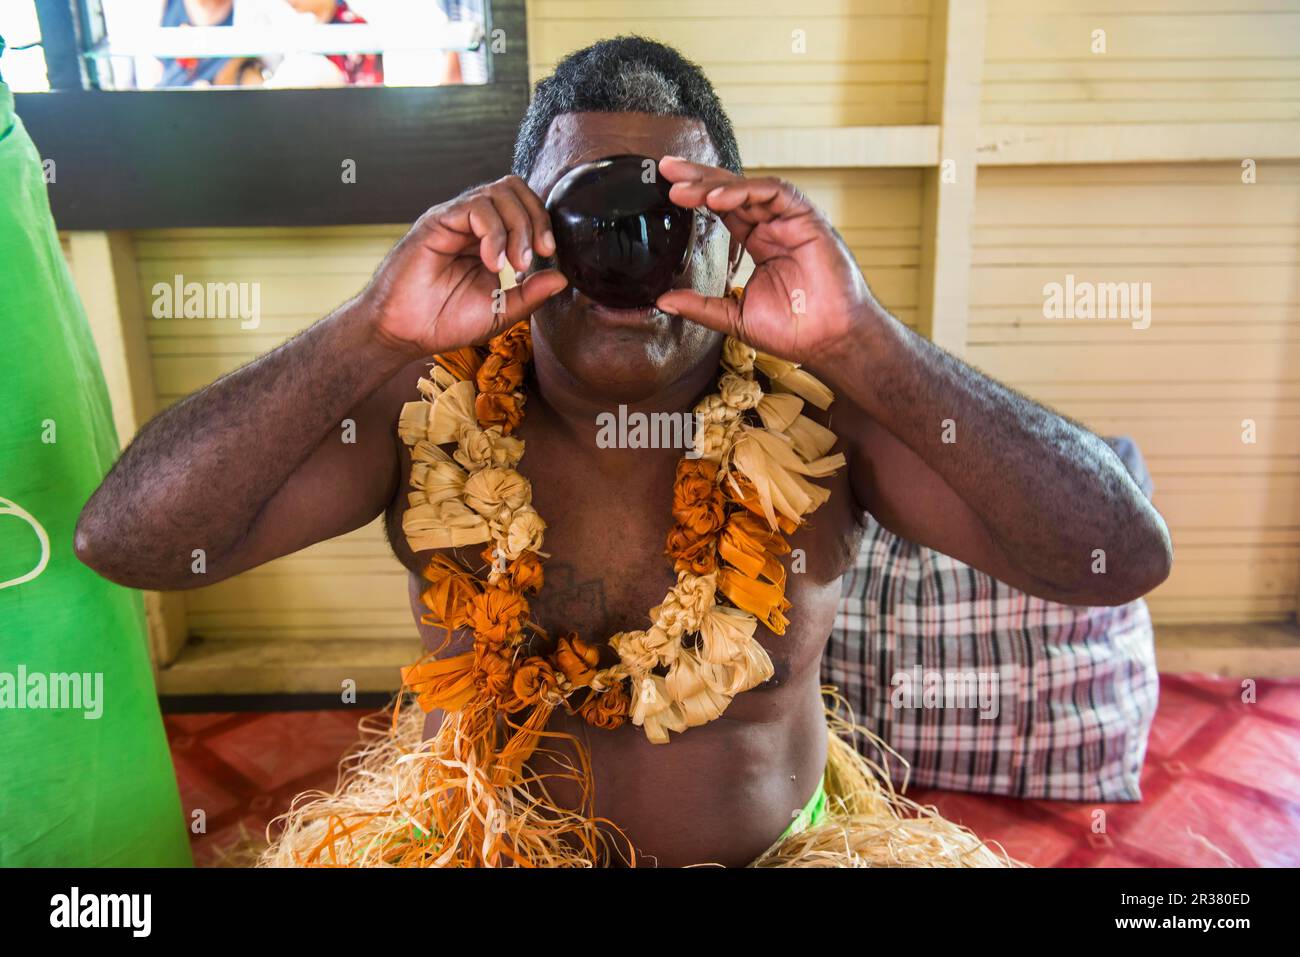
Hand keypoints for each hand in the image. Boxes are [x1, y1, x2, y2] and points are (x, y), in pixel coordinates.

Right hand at [359, 175, 567, 355]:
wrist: (405, 332)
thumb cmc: (445, 322)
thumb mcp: (501, 311)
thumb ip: (531, 294)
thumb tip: (562, 277)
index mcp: (487, 238)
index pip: (522, 205)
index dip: (542, 222)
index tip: (548, 254)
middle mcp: (471, 224)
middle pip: (514, 189)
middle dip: (535, 219)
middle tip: (537, 255)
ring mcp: (454, 219)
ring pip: (498, 193)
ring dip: (516, 227)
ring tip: (512, 265)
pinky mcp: (437, 222)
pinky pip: (475, 206)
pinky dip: (493, 232)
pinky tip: (491, 263)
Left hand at [654, 157, 874, 364]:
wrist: (829, 340)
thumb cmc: (793, 330)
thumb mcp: (735, 317)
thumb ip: (701, 306)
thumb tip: (663, 301)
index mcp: (759, 244)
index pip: (723, 210)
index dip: (696, 197)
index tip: (667, 190)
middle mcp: (773, 226)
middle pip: (731, 191)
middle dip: (698, 179)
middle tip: (667, 171)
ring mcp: (790, 220)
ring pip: (748, 187)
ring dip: (714, 184)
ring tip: (683, 188)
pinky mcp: (807, 217)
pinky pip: (774, 192)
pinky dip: (744, 191)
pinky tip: (717, 198)